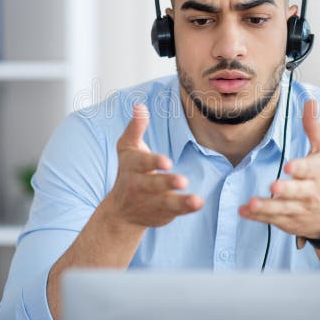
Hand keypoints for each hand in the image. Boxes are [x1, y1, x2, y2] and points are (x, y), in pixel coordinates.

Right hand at [105, 104, 203, 228]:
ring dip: (181, 201)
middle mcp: (142, 186)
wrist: (121, 212)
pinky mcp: (164, 213)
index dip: (154, 162)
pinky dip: (186, 208)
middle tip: (182, 181)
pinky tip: (198, 203)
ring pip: (167, 202)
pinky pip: (176, 211)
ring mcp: (153, 201)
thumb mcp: (128, 148)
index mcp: (134, 167)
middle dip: (167, 183)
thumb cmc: (129, 171)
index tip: (167, 162)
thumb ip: (135, 128)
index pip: (143, 163)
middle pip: (154, 184)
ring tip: (196, 200)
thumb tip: (140, 106)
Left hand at [238, 99, 319, 238]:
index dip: (301, 168)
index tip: (289, 166)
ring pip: (282, 209)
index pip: (310, 169)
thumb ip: (314, 128)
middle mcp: (310, 192)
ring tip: (251, 203)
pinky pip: (272, 220)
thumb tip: (309, 101)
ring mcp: (299, 209)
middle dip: (287, 189)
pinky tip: (244, 211)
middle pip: (298, 191)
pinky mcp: (289, 222)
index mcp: (318, 172)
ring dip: (266, 207)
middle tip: (274, 186)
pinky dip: (258, 218)